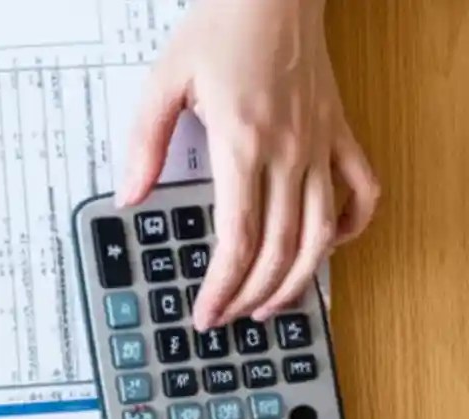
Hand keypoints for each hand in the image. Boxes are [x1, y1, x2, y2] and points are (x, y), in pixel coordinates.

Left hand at [118, 0, 380, 328]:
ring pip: (322, 233)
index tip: (206, 313)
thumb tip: (129, 197)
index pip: (238, 239)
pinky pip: (361, 191)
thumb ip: (143, 144)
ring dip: (298, 279)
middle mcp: (289, 152)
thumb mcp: (164, 82)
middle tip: (228, 317)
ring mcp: (321, 145)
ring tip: (271, 306)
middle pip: (280, 248)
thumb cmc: (221, 27)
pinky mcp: (339, 133)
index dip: (223, 287)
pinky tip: (327, 249)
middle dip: (252, 295)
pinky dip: (350, 228)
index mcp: (243, 144)